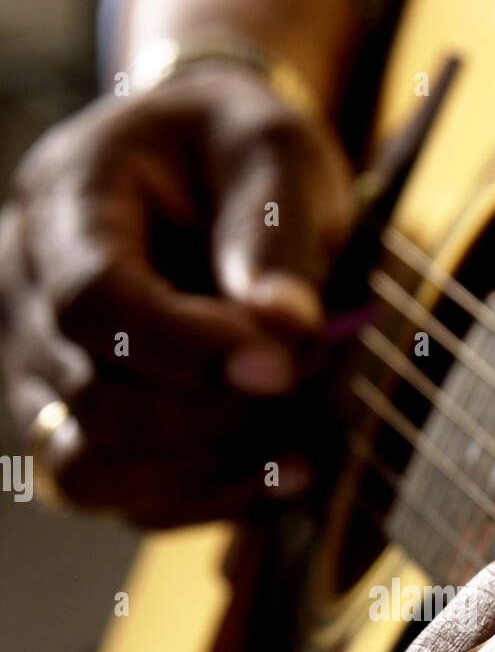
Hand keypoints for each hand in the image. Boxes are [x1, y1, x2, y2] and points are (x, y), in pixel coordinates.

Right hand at [0, 65, 352, 524]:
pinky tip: (285, 471)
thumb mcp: (276, 149)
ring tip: (302, 446)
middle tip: (308, 387)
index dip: (185, 348)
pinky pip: (127, 502)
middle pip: (91, 400)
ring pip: (92, 471)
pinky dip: (208, 500)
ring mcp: (44, 375)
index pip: (92, 301)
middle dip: (212, 415)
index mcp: (64, 205)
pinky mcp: (83, 433)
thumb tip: (286, 328)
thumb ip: (277, 231)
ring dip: (206, 473)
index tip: (281, 364)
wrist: (216, 177)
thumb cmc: (242, 153)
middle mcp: (27, 297)